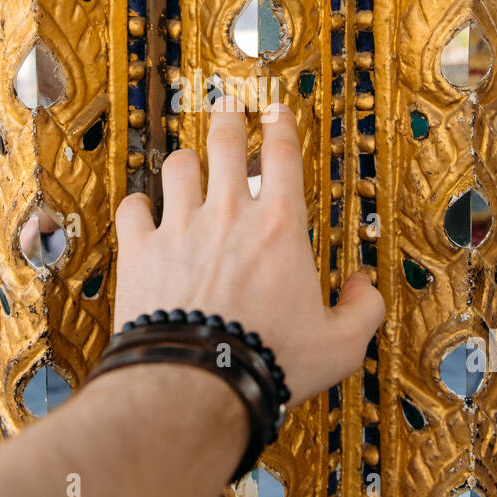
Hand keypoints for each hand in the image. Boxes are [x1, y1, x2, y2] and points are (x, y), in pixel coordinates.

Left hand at [113, 95, 384, 405]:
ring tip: (189, 167)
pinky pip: (133, 207)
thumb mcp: (341, 346)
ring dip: (186, 163)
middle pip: (224, 140)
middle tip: (228, 112)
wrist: (198, 385)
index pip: (283, 152)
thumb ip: (364, 310)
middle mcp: (229, 213)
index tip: (277, 111)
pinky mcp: (140, 250)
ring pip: (177, 165)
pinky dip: (139, 207)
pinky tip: (144, 213)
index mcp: (281, 226)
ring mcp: (180, 227)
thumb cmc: (271, 364)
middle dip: (228, 119)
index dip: (281, 123)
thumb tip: (363, 287)